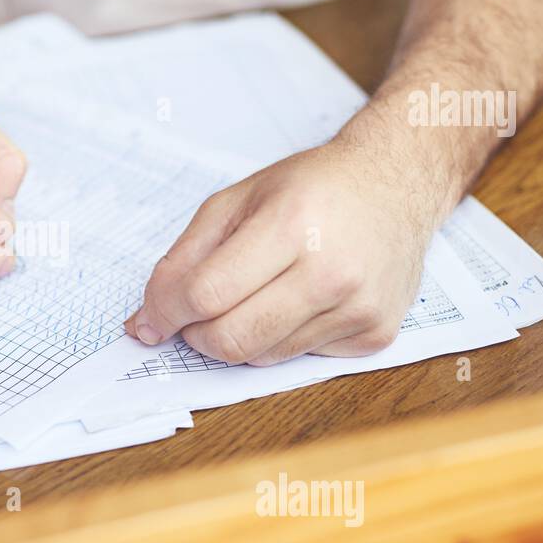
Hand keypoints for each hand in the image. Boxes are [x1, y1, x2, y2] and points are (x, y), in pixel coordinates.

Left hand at [125, 139, 438, 364]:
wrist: (396, 185)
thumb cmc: (311, 189)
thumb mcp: (236, 201)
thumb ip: (183, 259)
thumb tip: (145, 322)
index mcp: (290, 225)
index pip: (206, 294)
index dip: (166, 311)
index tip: (152, 318)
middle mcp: (331, 271)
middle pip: (231, 339)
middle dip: (196, 335)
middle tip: (195, 316)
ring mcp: (358, 307)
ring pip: (261, 357)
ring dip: (238, 336)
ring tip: (254, 295)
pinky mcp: (375, 333)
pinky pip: (299, 358)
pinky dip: (280, 338)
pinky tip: (298, 300)